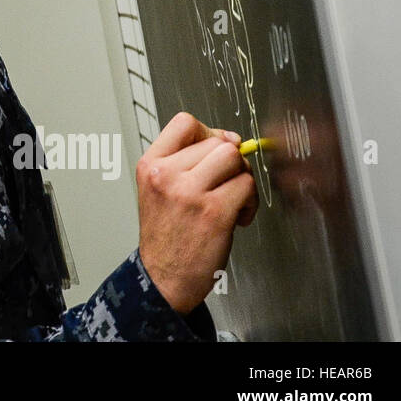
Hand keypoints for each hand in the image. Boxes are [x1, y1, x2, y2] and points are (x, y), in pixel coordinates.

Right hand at [135, 111, 257, 313]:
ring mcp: (190, 193)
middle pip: (218, 141)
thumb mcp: (159, 189)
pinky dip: (250, 202)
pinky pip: (247, 186)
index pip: (185, 123)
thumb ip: (184, 162)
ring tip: (234, 199)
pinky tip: (238, 217)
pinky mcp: (214, 212)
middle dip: (232, 161)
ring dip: (243, 178)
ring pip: (235, 159)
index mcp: (150, 165)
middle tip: (228, 182)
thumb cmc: (167, 236)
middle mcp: (166, 175)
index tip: (216, 148)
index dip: (209, 132)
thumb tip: (229, 141)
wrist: (163, 278)